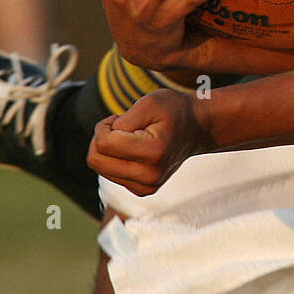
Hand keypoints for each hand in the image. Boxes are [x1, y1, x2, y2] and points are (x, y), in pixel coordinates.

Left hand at [87, 90, 213, 195]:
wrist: (197, 128)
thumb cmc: (173, 110)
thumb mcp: (150, 102)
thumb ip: (124, 120)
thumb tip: (103, 142)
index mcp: (153, 152)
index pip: (104, 144)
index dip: (104, 125)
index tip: (118, 117)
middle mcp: (150, 176)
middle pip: (95, 160)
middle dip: (101, 138)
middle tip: (120, 125)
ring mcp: (146, 186)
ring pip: (100, 168)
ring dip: (108, 149)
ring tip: (130, 136)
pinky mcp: (142, 190)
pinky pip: (109, 174)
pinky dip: (115, 159)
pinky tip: (133, 149)